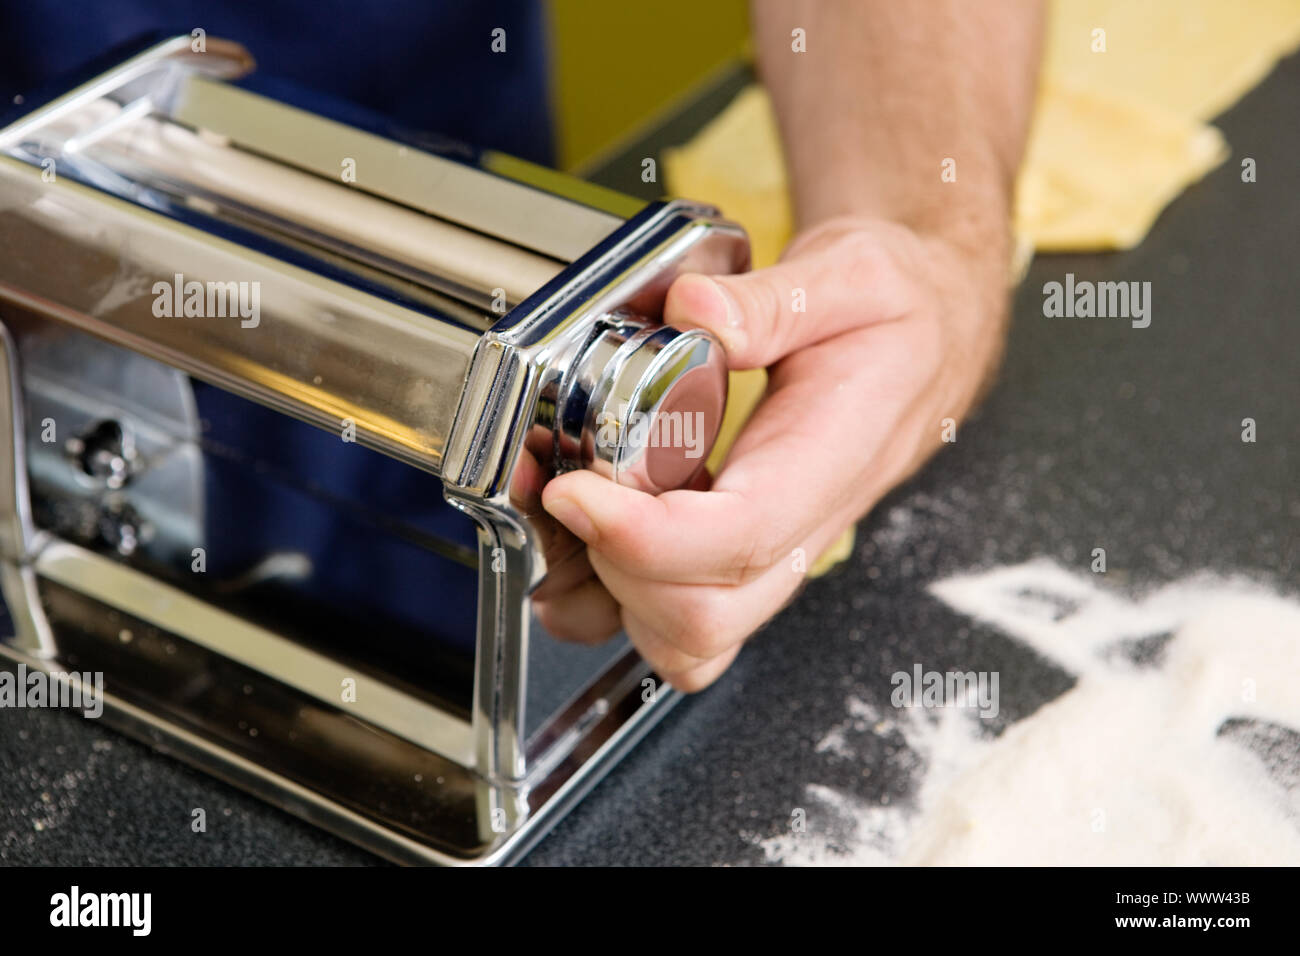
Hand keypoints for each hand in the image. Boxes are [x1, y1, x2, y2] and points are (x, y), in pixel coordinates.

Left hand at [535, 214, 1010, 690]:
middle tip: (566, 488)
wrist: (920, 343)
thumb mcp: (852, 278)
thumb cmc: (893, 319)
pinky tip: (584, 532)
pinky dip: (615, 600)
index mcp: (827, 464)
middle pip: (704, 619)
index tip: (575, 491)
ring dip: (608, 600)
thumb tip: (695, 311)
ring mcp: (768, 556)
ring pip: (688, 642)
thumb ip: (773, 300)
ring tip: (563, 517)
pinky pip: (676, 622)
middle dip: (614, 569)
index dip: (647, 536)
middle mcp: (798, 531)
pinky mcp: (738, 558)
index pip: (740, 538)